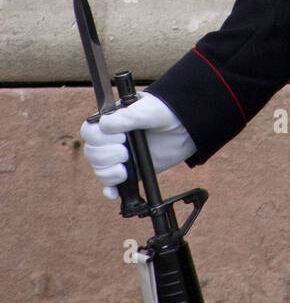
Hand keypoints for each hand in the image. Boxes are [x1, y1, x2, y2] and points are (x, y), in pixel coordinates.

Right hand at [80, 92, 196, 198]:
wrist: (186, 127)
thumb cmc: (165, 112)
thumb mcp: (147, 110)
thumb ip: (127, 117)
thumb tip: (105, 124)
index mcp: (112, 121)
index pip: (89, 132)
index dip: (99, 138)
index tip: (120, 137)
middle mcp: (112, 139)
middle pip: (92, 153)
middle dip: (106, 155)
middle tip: (125, 150)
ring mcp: (120, 156)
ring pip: (99, 170)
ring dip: (109, 172)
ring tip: (126, 165)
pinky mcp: (130, 171)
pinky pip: (111, 185)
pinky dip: (110, 190)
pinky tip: (115, 192)